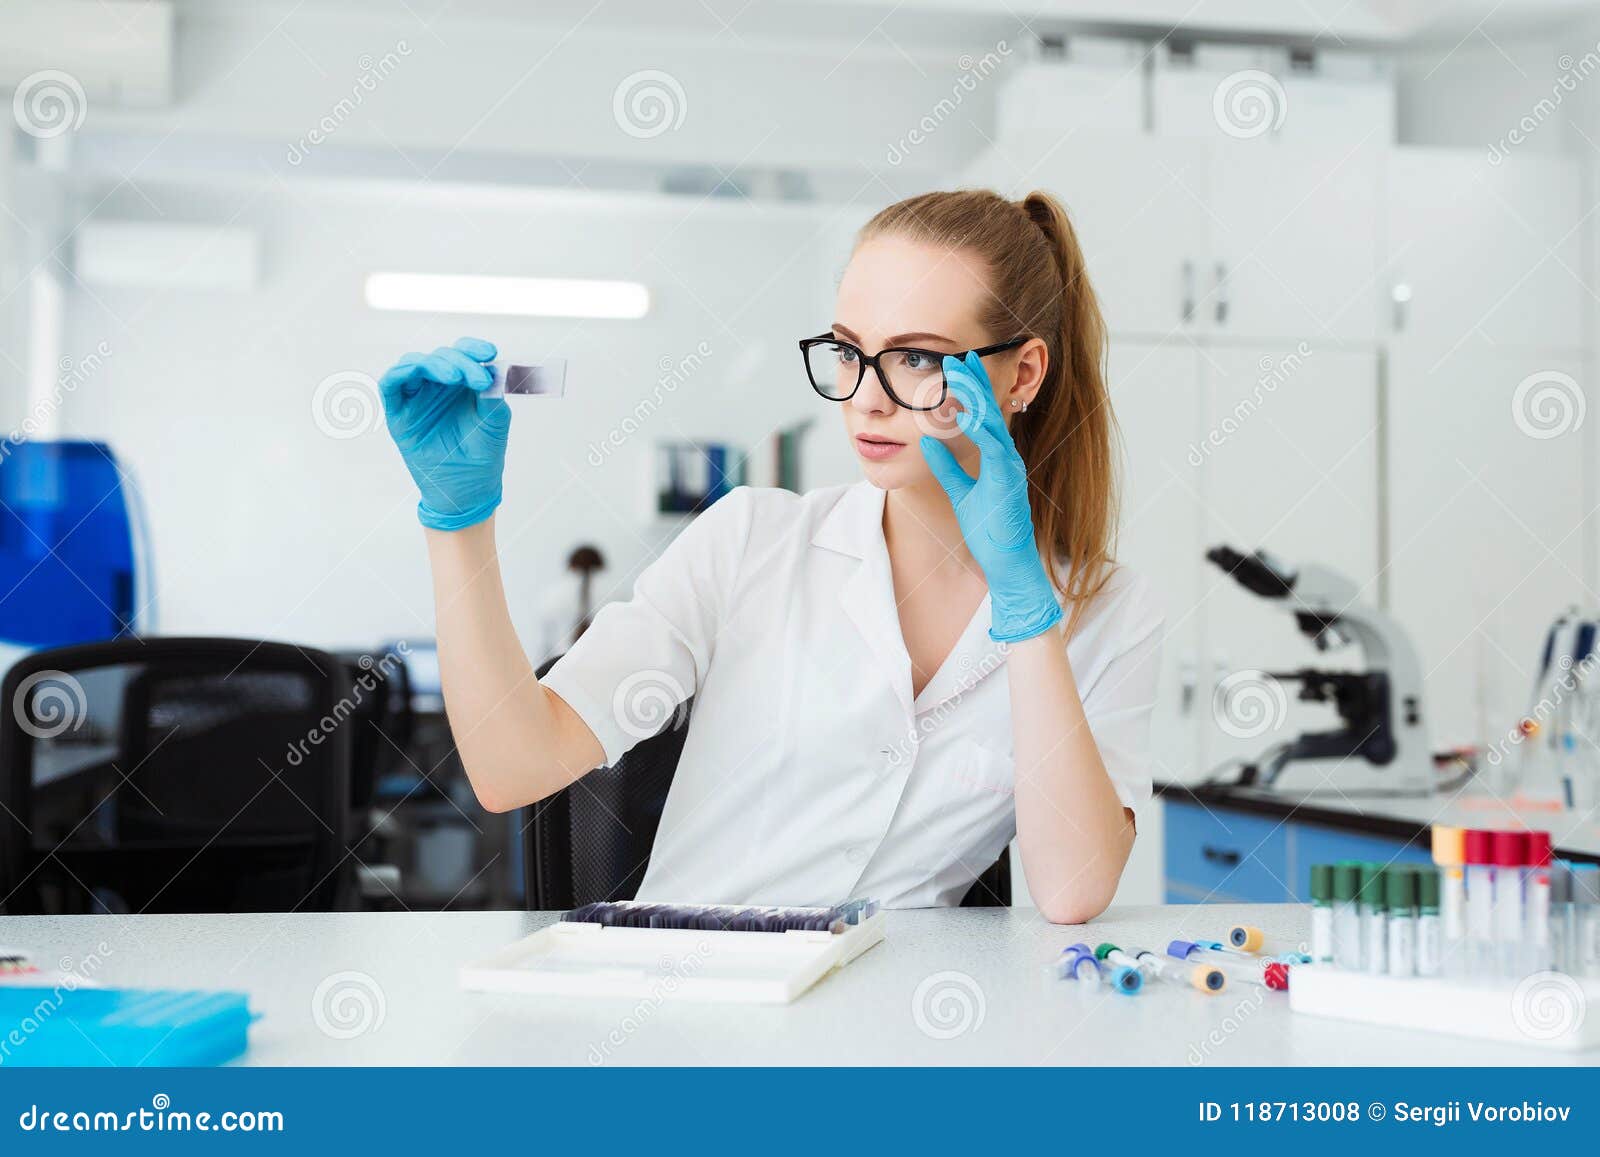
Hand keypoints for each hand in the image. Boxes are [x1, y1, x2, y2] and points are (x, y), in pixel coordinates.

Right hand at [379, 337, 509, 530]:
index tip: (489, 353)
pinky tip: (417, 371)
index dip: (473, 348)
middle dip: (459, 361)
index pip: (463, 354)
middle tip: (476, 378)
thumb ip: (492, 394)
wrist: (468, 490)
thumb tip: (493, 368)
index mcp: (462, 384)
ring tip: (455, 378)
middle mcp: (438, 386)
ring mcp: (417, 398)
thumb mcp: (494, 421)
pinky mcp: (399, 414)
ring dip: (434, 364)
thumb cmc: (483, 455)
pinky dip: (400, 373)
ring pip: (415, 363)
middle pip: (440, 356)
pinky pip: (391, 385)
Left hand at [918, 351, 1062, 642]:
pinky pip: (996, 452)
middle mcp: (1007, 458)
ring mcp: (1011, 470)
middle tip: (960, 354)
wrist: (1008, 565)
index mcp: (998, 458)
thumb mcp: (961, 493)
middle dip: (976, 383)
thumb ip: (946, 468)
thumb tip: (927, 442)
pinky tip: (967, 416)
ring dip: (977, 398)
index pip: (983, 416)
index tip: (958, 363)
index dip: (972, 389)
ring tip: (961, 374)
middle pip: (991, 412)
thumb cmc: (991, 532)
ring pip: (994, 425)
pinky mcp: (1009, 485)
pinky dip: (981, 432)